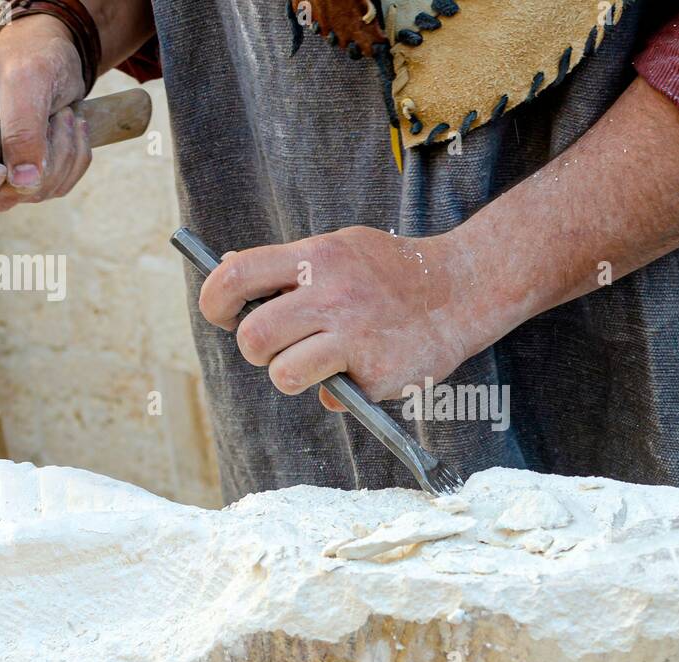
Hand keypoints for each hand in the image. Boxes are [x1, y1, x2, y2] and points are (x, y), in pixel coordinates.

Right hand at [0, 16, 91, 211]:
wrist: (53, 53)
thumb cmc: (28, 56)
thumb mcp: (23, 84)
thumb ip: (21, 132)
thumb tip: (23, 182)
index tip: (1, 169)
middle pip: (4, 195)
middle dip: (41, 164)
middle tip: (56, 118)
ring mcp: (7, 166)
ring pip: (37, 191)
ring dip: (64, 157)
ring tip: (65, 115)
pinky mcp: (34, 169)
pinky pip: (59, 184)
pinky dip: (75, 159)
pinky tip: (74, 127)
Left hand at [198, 227, 494, 411]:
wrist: (463, 290)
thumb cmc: (394, 272)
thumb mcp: (341, 247)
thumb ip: (290, 264)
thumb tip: (229, 266)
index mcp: (316, 257)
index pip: (236, 275)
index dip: (215, 301)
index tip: (222, 315)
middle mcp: (331, 294)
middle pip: (253, 337)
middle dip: (256, 351)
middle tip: (276, 348)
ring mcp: (354, 336)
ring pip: (283, 375)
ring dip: (290, 376)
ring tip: (316, 364)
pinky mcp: (375, 373)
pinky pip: (330, 397)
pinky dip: (339, 393)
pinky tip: (364, 370)